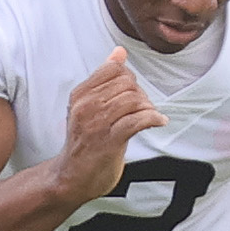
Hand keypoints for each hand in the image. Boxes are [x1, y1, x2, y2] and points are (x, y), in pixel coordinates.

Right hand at [51, 49, 162, 200]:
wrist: (71, 178)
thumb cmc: (83, 144)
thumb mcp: (87, 107)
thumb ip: (103, 80)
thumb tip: (119, 52)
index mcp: (80, 95)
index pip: (113, 68)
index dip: (129, 78)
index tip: (134, 92)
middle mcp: (86, 106)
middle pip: (126, 83)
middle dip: (141, 94)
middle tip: (144, 108)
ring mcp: (97, 123)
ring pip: (133, 100)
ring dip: (148, 107)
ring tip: (150, 116)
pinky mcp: (109, 141)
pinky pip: (138, 120)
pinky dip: (153, 119)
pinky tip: (158, 122)